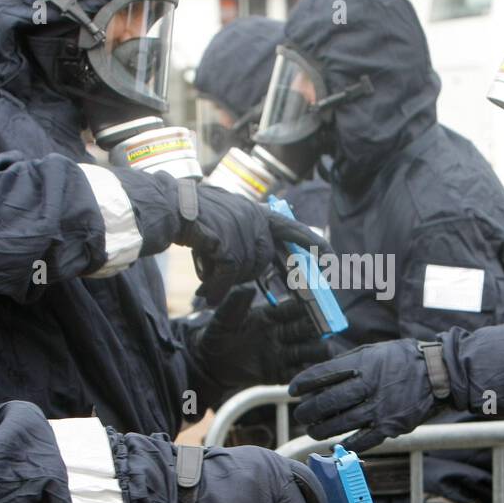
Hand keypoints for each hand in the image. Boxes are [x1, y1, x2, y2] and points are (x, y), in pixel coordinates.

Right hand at [118, 169, 328, 303]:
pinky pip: (228, 277)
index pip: (295, 230)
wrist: (170, 206)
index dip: (315, 246)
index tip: (333, 262)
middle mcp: (256, 220)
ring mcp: (243, 232)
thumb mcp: (230, 221)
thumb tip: (261, 268)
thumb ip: (248, 237)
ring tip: (207, 284)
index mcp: (260, 214)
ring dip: (224, 281)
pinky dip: (216, 288)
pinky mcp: (228, 245)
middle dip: (263, 280)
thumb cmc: (196, 217)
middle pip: (265, 262)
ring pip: (245, 272)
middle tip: (269, 294)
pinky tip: (205, 296)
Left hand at [189, 284, 333, 390]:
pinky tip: (313, 373)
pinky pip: (294, 373)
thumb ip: (234, 302)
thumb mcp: (223, 317)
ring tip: (326, 350)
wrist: (208, 361)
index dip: (306, 305)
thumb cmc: (216, 334)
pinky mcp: (276, 373)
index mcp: (270, 316)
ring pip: (305, 351)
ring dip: (316, 350)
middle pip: (305, 330)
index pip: (293, 309)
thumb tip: (247, 287)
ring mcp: (280, 354)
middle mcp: (280, 334)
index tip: (318, 301)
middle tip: (328, 326)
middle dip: (317, 328)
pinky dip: (304, 372)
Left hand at [288, 338, 439, 450]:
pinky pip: (364, 439)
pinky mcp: (391, 425)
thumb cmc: (404, 359)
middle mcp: (369, 385)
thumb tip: (322, 373)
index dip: (304, 383)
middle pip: (328, 401)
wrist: (439, 373)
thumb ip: (349, 361)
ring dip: (322, 429)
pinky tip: (337, 445)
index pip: (324, 374)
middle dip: (309, 410)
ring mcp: (380, 407)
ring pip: (341, 423)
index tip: (293, 390)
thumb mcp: (375, 350)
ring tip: (313, 431)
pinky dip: (348, 443)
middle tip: (300, 415)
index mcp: (363, 364)